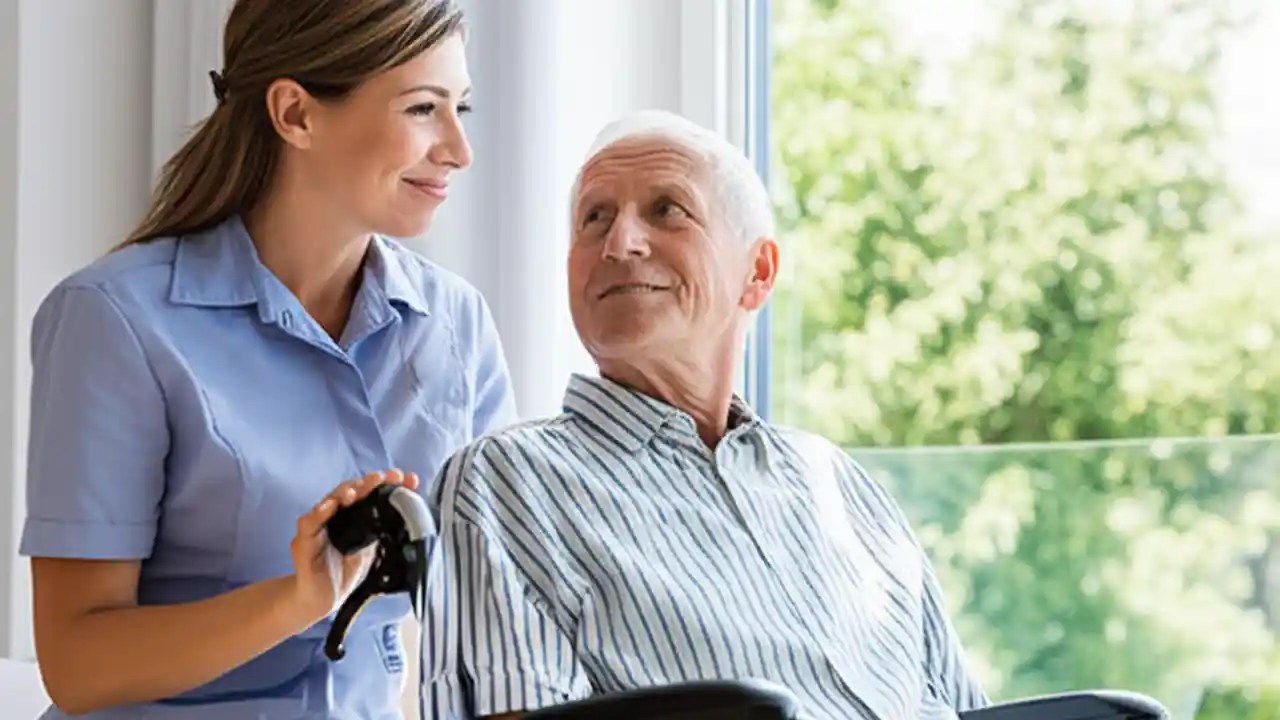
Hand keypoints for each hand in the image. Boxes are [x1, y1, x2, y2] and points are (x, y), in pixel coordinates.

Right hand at [285, 469, 421, 625]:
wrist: (323, 600)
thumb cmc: (344, 572)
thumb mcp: (372, 549)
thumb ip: (385, 530)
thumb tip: (411, 514)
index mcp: (353, 516)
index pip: (369, 493)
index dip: (386, 484)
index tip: (406, 479)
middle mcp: (335, 516)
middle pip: (350, 493)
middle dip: (367, 483)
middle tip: (383, 477)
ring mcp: (318, 526)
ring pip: (329, 502)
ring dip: (343, 493)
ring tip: (357, 490)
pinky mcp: (304, 542)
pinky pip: (309, 524)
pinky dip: (319, 514)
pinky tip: (330, 507)